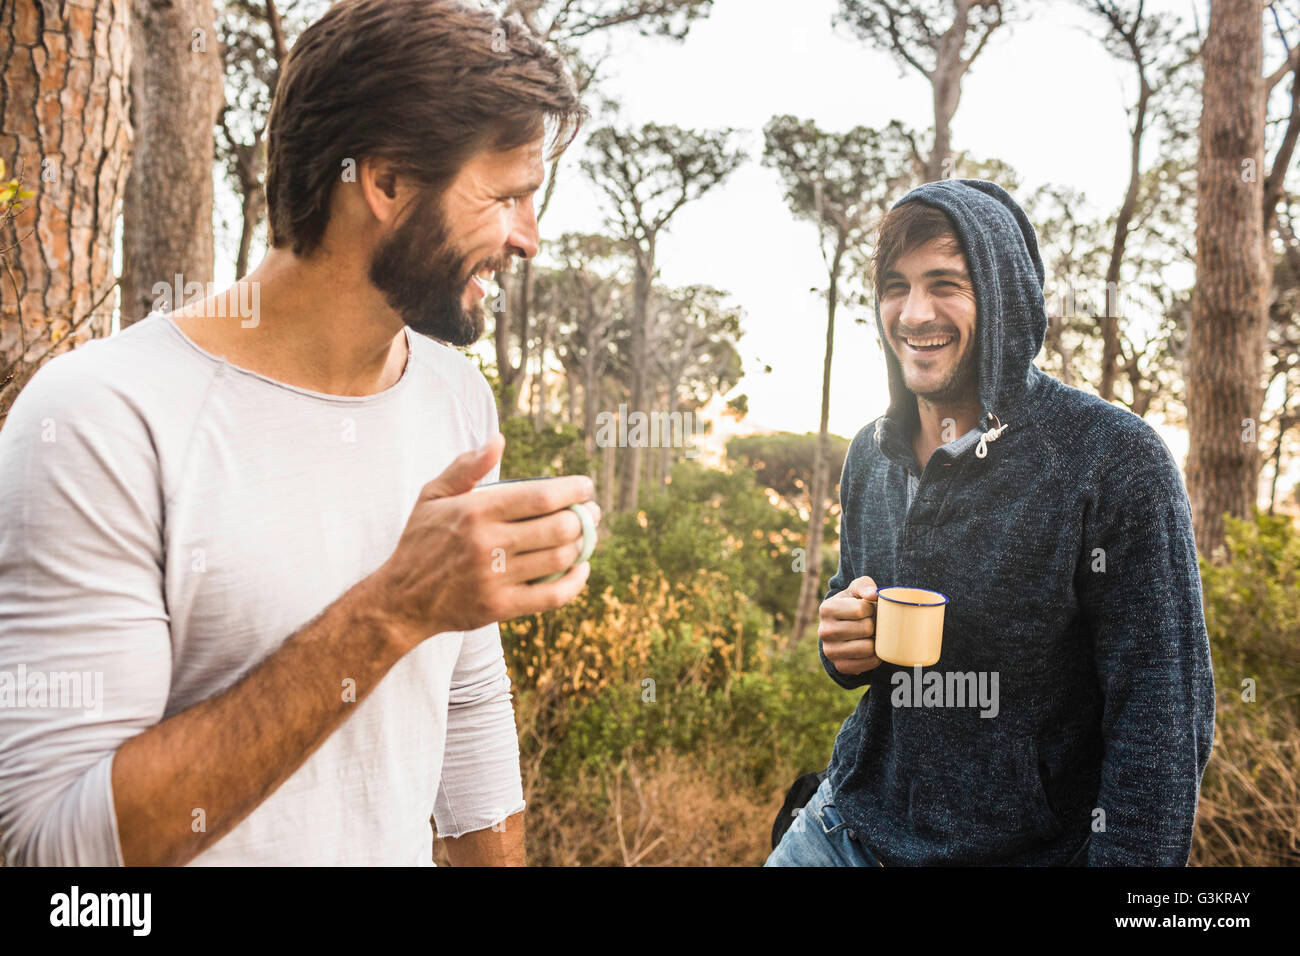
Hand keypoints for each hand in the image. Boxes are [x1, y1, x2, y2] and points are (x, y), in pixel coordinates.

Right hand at [374, 433, 599, 646]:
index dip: (573, 490)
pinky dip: (575, 582)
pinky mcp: (499, 608)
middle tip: (592, 512)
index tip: (586, 487)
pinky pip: (552, 596)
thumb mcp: (433, 496)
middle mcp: (487, 543)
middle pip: (559, 527)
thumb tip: (499, 440)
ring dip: (583, 546)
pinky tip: (581, 569)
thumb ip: (466, 466)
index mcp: (475, 511)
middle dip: (585, 517)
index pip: (541, 496)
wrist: (401, 600)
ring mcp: (494, 578)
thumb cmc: (420, 542)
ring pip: (559, 559)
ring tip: (585, 536)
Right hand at [818, 575, 881, 674]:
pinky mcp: (840, 666)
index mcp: (826, 609)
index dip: (871, 609)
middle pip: (866, 628)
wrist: (842, 627)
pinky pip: (867, 664)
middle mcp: (823, 631)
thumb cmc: (853, 604)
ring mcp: (830, 651)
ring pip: (868, 648)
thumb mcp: (856, 589)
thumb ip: (865, 585)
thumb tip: (873, 595)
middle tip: (872, 623)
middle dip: (875, 625)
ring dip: (876, 642)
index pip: (861, 609)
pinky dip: (875, 658)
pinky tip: (872, 649)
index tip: (868, 609)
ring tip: (872, 635)